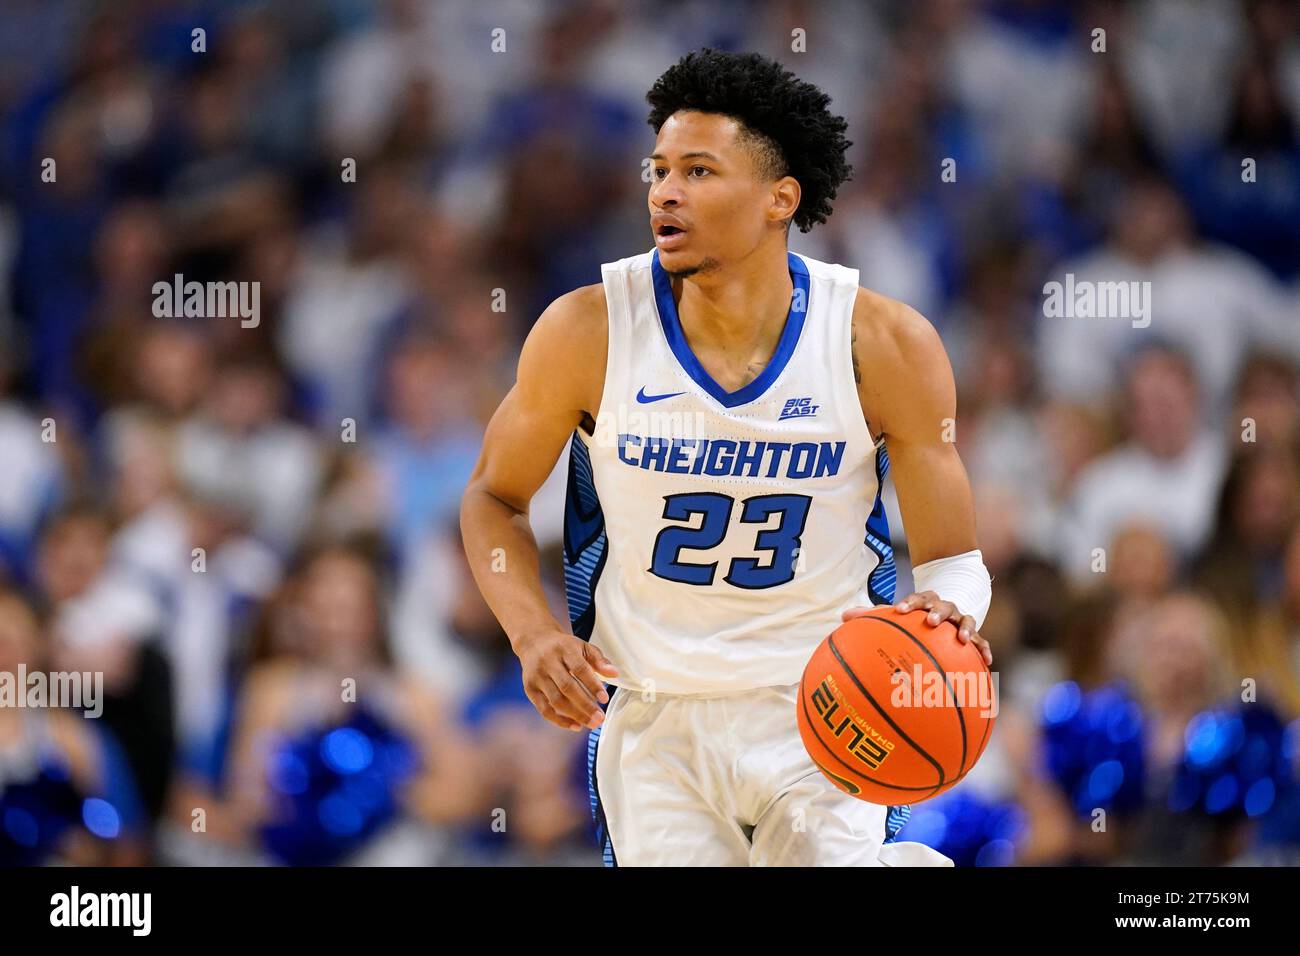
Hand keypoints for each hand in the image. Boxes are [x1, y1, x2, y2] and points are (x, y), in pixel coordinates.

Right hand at [515, 628, 619, 731]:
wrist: (534, 641)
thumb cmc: (563, 647)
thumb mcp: (582, 646)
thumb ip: (599, 660)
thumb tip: (614, 674)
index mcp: (564, 649)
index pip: (579, 668)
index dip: (592, 684)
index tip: (604, 699)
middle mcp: (548, 662)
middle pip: (567, 687)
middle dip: (585, 705)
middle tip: (600, 718)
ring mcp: (537, 677)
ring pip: (556, 700)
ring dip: (575, 715)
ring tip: (591, 723)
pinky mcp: (530, 689)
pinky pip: (544, 709)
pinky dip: (559, 720)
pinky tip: (575, 725)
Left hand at [842, 591, 991, 666]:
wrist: (944, 610)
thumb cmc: (914, 617)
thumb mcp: (897, 614)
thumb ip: (872, 615)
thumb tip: (843, 617)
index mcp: (924, 601)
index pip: (916, 598)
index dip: (909, 603)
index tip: (899, 610)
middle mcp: (943, 608)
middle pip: (942, 605)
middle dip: (937, 612)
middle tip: (931, 621)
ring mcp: (960, 620)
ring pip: (965, 620)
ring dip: (964, 628)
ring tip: (962, 639)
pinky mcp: (973, 635)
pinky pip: (982, 641)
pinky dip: (984, 649)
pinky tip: (988, 662)